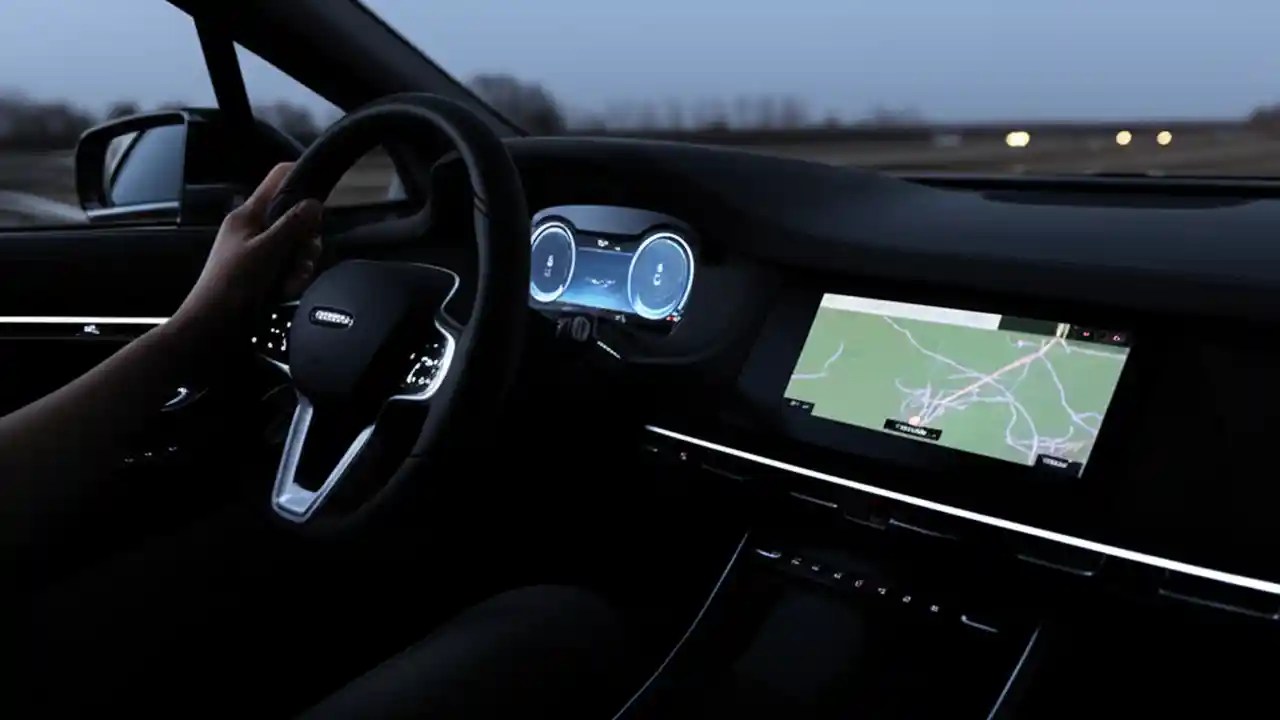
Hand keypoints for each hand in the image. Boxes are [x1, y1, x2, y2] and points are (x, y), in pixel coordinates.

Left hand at [172, 163, 322, 341]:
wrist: (212, 325)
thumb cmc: (233, 284)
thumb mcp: (267, 251)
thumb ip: (293, 225)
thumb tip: (315, 203)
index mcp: (249, 214)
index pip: (278, 179)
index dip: (301, 180)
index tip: (320, 200)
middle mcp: (254, 227)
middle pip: (295, 217)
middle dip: (306, 240)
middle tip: (304, 257)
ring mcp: (258, 250)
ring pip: (296, 245)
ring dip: (301, 264)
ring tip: (292, 282)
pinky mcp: (263, 271)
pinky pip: (289, 265)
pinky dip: (292, 278)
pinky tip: (287, 291)